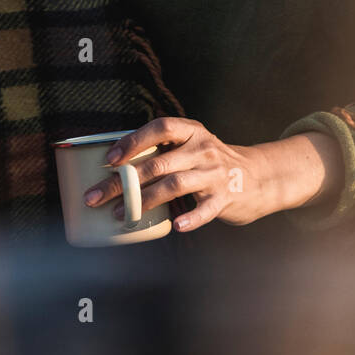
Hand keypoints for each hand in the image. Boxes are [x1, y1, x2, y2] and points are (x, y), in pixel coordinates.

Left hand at [81, 117, 342, 232]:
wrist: (260, 177)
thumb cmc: (213, 164)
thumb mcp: (193, 148)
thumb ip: (165, 152)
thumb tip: (115, 168)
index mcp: (193, 132)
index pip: (161, 128)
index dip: (133, 141)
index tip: (109, 160)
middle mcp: (204, 149)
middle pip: (158, 163)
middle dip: (122, 182)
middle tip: (94, 197)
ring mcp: (216, 173)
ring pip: (175, 185)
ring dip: (143, 201)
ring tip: (119, 214)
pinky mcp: (226, 198)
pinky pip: (206, 209)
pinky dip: (191, 218)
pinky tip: (176, 226)